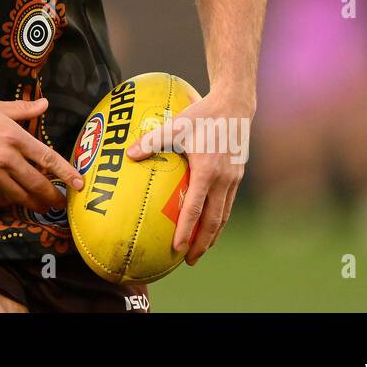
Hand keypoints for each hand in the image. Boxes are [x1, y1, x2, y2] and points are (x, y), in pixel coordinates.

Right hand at [0, 98, 82, 213]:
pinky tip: (15, 200)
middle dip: (53, 197)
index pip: (47, 158)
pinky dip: (11, 202)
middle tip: (61, 203)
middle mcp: (7, 159)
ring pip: (21, 197)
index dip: (66, 173)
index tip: (79, 183)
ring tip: (43, 207)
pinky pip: (1, 200)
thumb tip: (45, 103)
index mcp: (14, 137)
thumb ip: (22, 109)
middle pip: (38, 184)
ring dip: (35, 204)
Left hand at [125, 91, 251, 265]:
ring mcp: (233, 179)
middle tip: (190, 261)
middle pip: (214, 221)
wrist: (234, 105)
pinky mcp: (237, 175)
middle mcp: (223, 180)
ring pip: (224, 215)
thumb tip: (128, 154)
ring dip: (213, 235)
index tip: (177, 248)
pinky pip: (227, 204)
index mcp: (207, 171)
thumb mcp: (174, 127)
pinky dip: (219, 219)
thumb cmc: (201, 115)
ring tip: (200, 251)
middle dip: (202, 244)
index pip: (195, 208)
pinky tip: (209, 225)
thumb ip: (151, 141)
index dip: (186, 230)